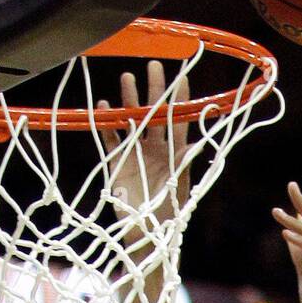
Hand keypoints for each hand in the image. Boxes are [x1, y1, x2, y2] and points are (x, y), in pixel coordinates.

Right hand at [99, 62, 193, 233]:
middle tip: (154, 66)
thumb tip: (197, 144)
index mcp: (175, 154)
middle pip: (156, 113)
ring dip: (129, 101)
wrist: (146, 236)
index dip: (181, 99)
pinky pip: (110, 140)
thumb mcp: (179, 186)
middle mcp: (157, 150)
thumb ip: (184, 163)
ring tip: (127, 78)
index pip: (179, 120)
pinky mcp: (117, 164)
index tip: (182, 75)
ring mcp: (136, 155)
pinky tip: (103, 106)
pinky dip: (106, 125)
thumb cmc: (167, 215)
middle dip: (155, 90)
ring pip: (132, 121)